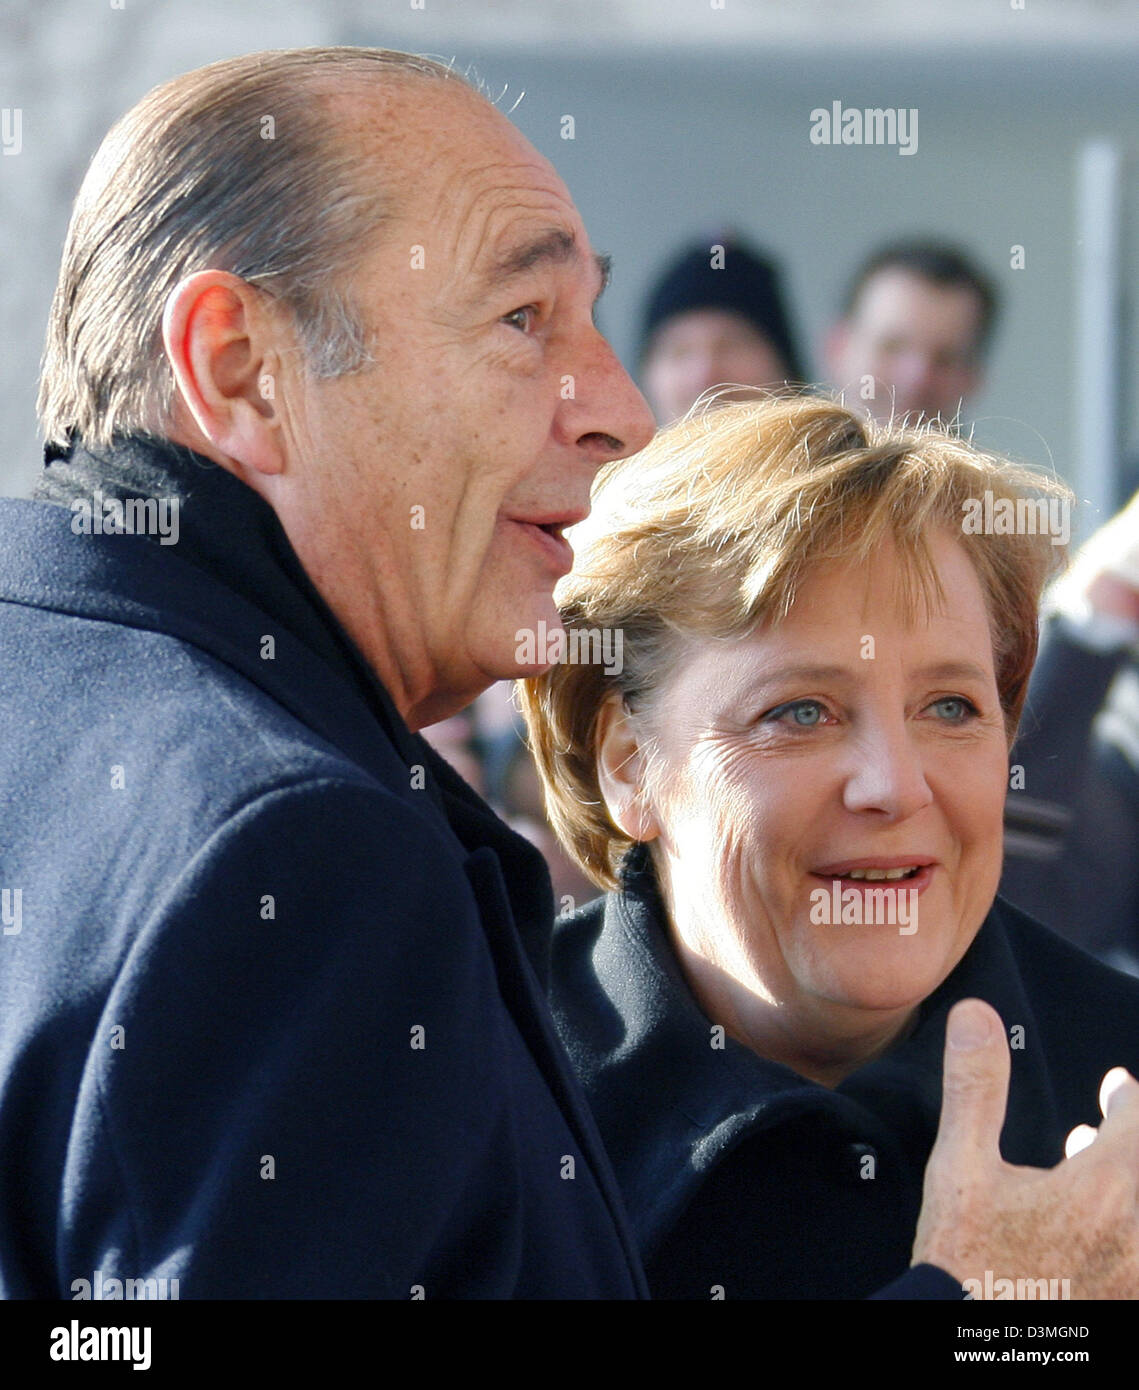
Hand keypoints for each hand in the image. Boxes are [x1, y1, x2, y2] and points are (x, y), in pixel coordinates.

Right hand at [912, 998, 1138, 1297]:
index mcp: (1104, 1188)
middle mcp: (1137, 1231)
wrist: (971, 1347)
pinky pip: (1136, 1252)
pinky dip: (1125, 1223)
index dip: (1128, 1098)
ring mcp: (1137, 1273)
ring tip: (1102, 1171)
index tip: (1118, 1088)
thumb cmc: (966, 1265)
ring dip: (1128, 1179)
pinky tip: (1097, 1228)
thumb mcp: (960, 1168)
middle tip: (1111, 1125)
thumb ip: (976, 1088)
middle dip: (1130, 1137)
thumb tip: (975, 1016)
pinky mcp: (1127, 1300)